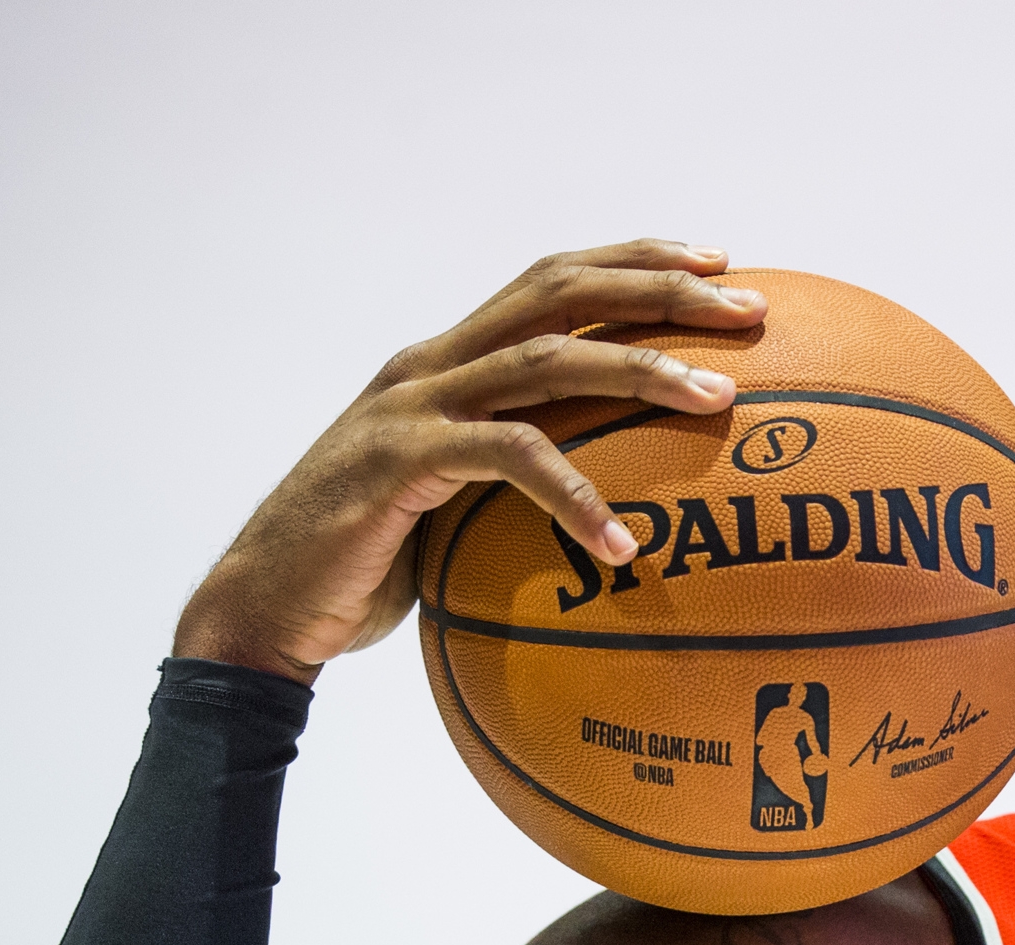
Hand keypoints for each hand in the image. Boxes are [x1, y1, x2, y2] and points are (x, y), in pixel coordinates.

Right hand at [174, 240, 766, 682]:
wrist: (265, 610)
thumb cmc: (371, 572)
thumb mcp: (461, 515)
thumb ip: (523, 489)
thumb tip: (626, 514)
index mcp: (451, 362)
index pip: (553, 284)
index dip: (635, 263)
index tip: (719, 269)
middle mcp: (433, 364)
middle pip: (561, 293)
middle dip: (660, 288)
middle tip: (749, 308)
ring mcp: (413, 406)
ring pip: (546, 360)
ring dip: (640, 370)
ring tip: (718, 399)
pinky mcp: (401, 460)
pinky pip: (509, 458)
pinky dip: (574, 495)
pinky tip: (624, 544)